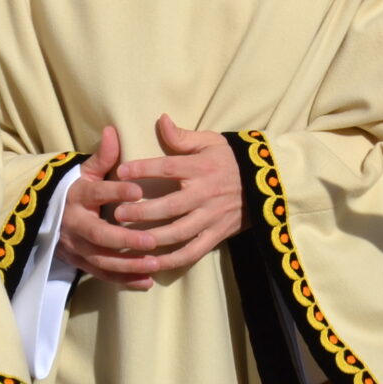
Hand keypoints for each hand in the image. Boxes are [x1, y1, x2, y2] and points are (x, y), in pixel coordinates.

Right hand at [57, 125, 156, 289]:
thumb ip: (102, 156)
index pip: (96, 193)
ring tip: (154, 263)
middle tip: (151, 240)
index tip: (138, 190)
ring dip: (128, 264)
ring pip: (101, 259)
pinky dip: (124, 280)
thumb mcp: (86, 171)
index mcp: (77, 195)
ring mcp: (76, 247)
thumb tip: (112, 130)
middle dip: (125, 240)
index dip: (115, 191)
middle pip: (98, 234)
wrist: (49, 217)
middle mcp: (74, 223)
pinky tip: (147, 281)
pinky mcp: (80, 263)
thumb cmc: (79, 190)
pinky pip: (102, 274)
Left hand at [108, 115, 246, 276]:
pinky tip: (152, 263)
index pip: (168, 168)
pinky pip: (193, 252)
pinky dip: (172, 261)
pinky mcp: (216, 235)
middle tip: (117, 213)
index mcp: (201, 168)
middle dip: (141, 211)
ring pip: (178, 232)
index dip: (143, 169)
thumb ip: (183, 136)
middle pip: (169, 206)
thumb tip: (161, 120)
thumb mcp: (211, 141)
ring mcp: (211, 218)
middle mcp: (205, 194)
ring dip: (152, 238)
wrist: (266, 184)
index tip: (121, 172)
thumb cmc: (230, 160)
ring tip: (129, 239)